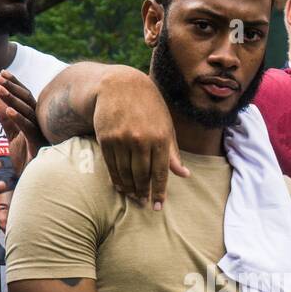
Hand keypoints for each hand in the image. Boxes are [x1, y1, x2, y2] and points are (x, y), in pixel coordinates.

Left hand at [0, 71, 37, 176]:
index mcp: (36, 120)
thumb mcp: (13, 137)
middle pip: (27, 100)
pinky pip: (29, 129)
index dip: (13, 85)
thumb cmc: (27, 161)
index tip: (0, 74)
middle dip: (12, 87)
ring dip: (12, 100)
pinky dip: (18, 119)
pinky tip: (8, 110)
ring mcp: (42, 133)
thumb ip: (6, 120)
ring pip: (27, 112)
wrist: (35, 183)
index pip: (25, 98)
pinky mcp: (40, 145)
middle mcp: (42, 123)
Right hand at [92, 67, 188, 207]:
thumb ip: (172, 152)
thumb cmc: (148, 107)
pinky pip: (112, 166)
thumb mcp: (166, 125)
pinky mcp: (106, 139)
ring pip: (126, 173)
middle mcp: (142, 139)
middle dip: (143, 192)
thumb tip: (184, 175)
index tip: (158, 206)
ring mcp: (122, 140)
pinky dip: (116, 178)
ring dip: (129, 188)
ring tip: (132, 196)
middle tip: (143, 203)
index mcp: (161, 137)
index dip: (159, 191)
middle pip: (142, 176)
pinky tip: (120, 185)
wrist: (119, 85)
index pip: (161, 172)